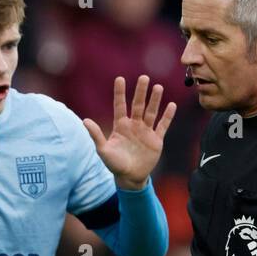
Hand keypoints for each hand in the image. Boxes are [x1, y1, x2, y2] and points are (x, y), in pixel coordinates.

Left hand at [83, 75, 176, 190]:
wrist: (130, 177)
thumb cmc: (115, 164)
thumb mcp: (103, 150)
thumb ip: (96, 135)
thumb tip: (85, 121)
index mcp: (120, 126)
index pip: (120, 105)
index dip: (119, 93)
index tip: (120, 79)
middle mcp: (134, 125)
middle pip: (138, 105)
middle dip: (141, 92)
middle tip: (144, 77)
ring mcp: (146, 132)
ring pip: (151, 112)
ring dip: (155, 100)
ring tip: (158, 87)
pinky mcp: (156, 140)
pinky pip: (163, 125)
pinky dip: (167, 116)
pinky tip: (172, 105)